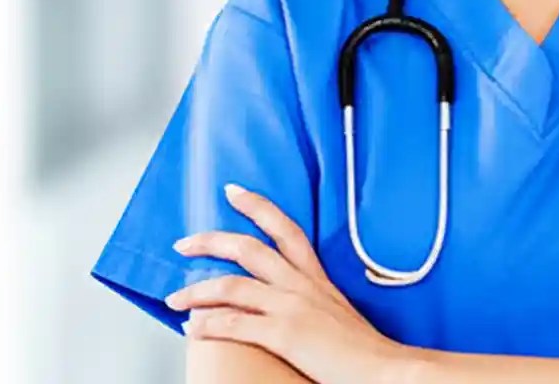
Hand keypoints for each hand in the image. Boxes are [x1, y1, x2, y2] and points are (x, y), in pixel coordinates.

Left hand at [166, 183, 413, 383]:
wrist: (385, 369)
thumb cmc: (363, 349)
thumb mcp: (337, 312)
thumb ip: (312, 302)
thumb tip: (289, 307)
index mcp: (316, 278)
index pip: (286, 229)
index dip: (258, 206)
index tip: (234, 192)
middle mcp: (302, 285)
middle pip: (249, 248)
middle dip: (210, 241)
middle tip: (183, 242)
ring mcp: (292, 307)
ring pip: (232, 286)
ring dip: (196, 291)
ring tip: (173, 298)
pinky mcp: (285, 334)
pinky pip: (234, 324)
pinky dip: (207, 325)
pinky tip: (191, 329)